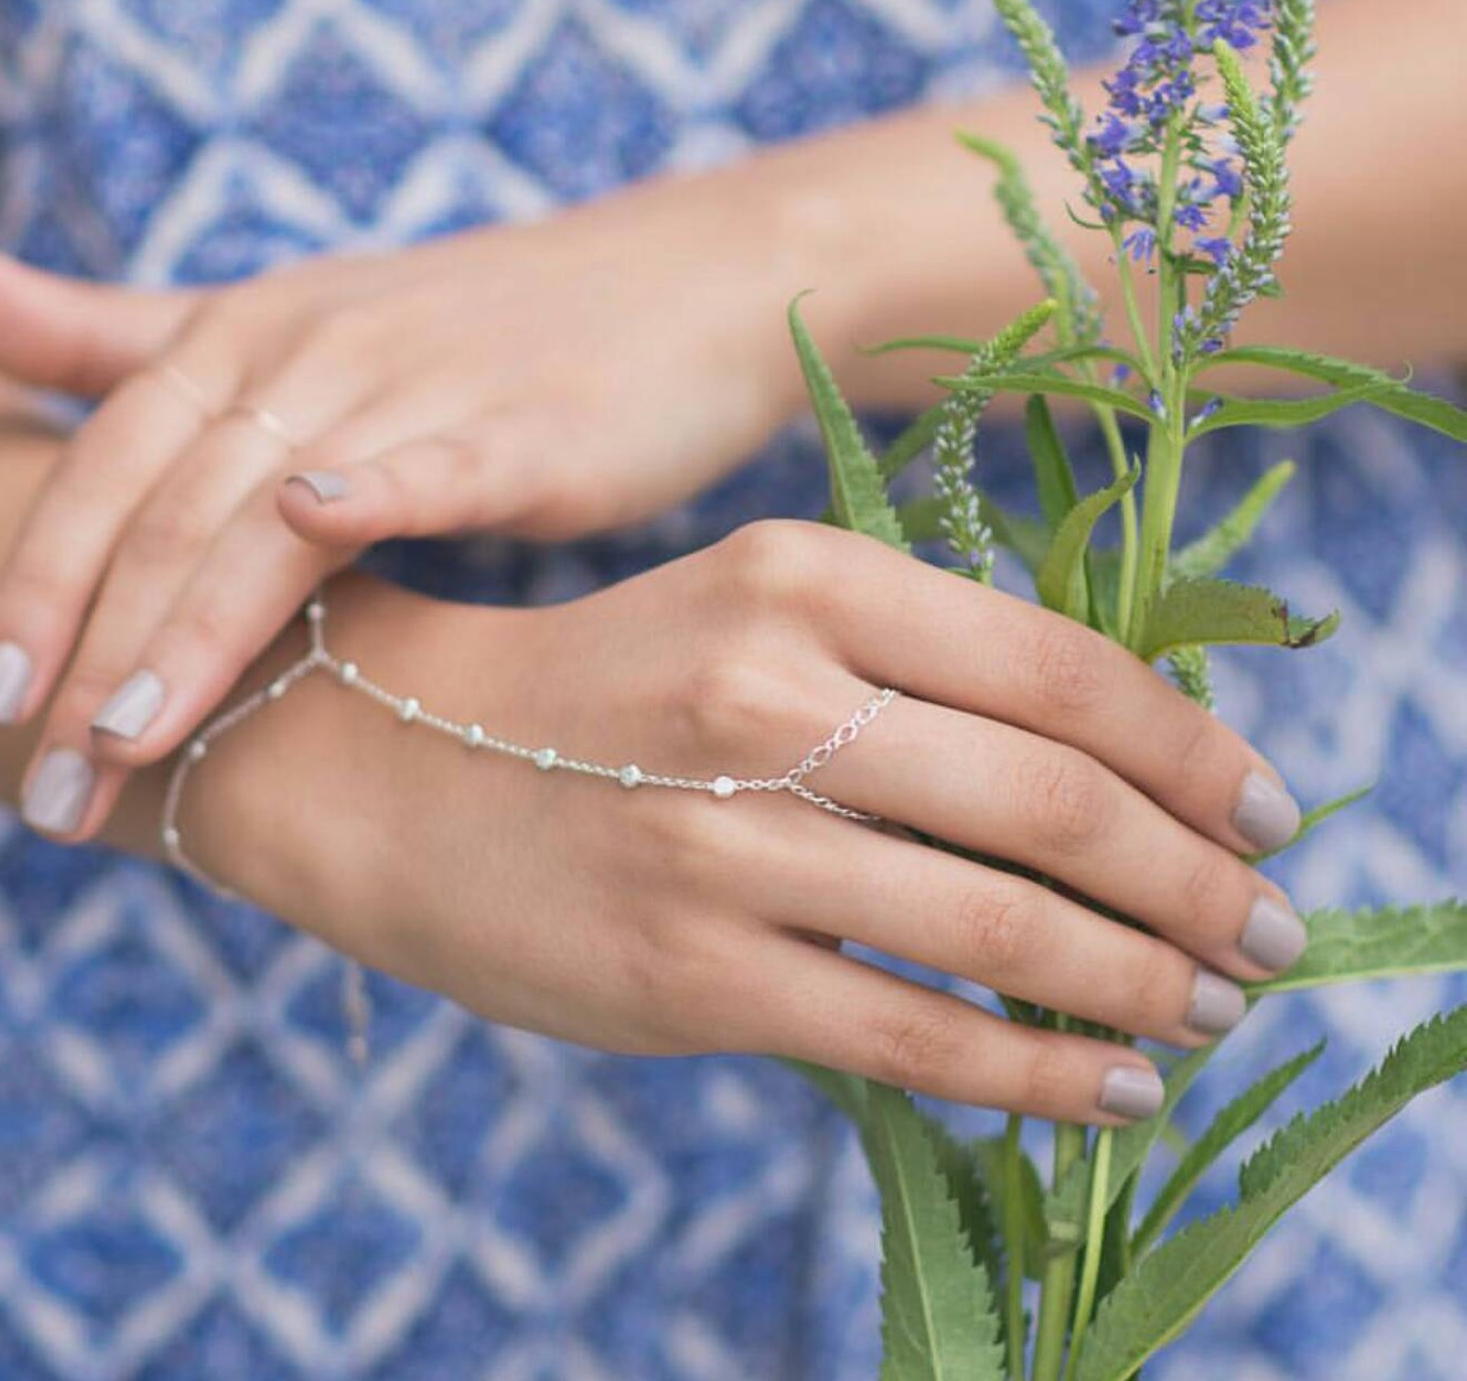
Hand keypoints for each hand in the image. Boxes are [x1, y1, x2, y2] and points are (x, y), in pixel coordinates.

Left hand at [0, 179, 815, 776]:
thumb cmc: (470, 327)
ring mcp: (418, 385)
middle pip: (169, 511)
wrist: (670, 287)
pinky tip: (319, 525)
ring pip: (272, 516)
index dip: (34, 584)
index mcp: (244, 335)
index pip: (106, 469)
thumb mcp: (279, 319)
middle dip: (90, 653)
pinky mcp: (523, 426)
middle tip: (46, 789)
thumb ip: (113, 326)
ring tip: (128, 744)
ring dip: (191, 630)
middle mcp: (309, 349)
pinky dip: (372, 488)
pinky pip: (434, 462)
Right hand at [133, 524, 1305, 1124]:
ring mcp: (724, 841)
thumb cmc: (601, 693)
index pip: (1057, 664)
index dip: (1191, 750)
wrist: (394, 770)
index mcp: (802, 575)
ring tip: (1206, 1013)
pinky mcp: (688, 973)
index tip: (1267, 812)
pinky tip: (1109, 1088)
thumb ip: (911, 670)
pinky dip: (1035, 1073)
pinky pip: (910, 1035)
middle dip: (1196, 882)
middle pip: (1054, 798)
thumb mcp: (750, 615)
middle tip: (1269, 932)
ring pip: (1001, 926)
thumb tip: (1111, 773)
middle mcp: (768, 693)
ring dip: (1141, 983)